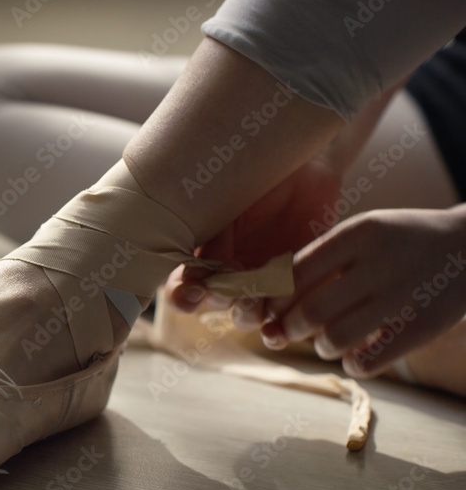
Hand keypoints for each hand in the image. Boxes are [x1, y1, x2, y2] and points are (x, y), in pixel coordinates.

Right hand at [165, 153, 343, 316]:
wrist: (307, 164)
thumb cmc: (258, 176)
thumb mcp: (228, 200)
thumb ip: (216, 238)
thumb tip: (203, 275)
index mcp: (205, 252)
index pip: (183, 285)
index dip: (182, 296)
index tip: (193, 292)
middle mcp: (229, 271)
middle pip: (213, 303)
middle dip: (216, 302)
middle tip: (229, 291)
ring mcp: (262, 280)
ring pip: (246, 315)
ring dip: (245, 315)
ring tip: (254, 301)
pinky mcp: (295, 283)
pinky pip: (286, 314)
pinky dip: (281, 325)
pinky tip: (280, 322)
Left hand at [261, 208, 465, 376]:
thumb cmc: (399, 243)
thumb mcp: (362, 234)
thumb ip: (319, 262)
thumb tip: (267, 304)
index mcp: (359, 233)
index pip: (294, 273)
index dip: (273, 299)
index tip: (269, 309)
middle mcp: (380, 262)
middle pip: (310, 310)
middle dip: (289, 328)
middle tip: (289, 330)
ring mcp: (404, 296)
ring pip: (335, 339)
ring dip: (320, 347)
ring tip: (325, 342)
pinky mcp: (425, 326)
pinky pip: (370, 361)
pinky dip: (352, 363)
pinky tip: (355, 355)